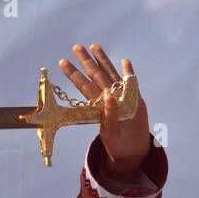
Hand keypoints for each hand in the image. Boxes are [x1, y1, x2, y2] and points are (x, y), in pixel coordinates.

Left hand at [57, 43, 150, 183]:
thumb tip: (109, 98)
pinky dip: (128, 72)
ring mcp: (122, 97)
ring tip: (94, 46)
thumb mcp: (110, 134)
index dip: (74, 74)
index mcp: (98, 106)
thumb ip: (109, 117)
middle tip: (76, 47)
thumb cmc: (117, 145)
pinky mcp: (135, 99)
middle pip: (95, 75)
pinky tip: (124, 61)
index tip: (63, 62)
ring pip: (110, 74)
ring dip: (103, 60)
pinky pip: (131, 83)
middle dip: (86, 61)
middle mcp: (107, 98)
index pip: (83, 86)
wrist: (133, 151)